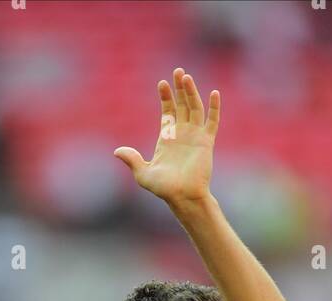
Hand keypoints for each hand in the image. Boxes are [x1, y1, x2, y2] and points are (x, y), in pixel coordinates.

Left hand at [114, 68, 219, 206]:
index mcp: (167, 138)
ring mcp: (195, 136)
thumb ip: (132, 160)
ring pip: (195, 108)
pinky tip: (214, 93)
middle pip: (182, 105)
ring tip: (186, 77)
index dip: (166, 97)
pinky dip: (214, 107)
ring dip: (191, 92)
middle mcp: (182, 134)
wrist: (183, 197)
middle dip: (180, 88)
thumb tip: (117, 152)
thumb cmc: (164, 189)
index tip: (162, 83)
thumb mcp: (143, 174)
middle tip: (178, 71)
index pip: (168, 111)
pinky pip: (212, 121)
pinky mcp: (206, 142)